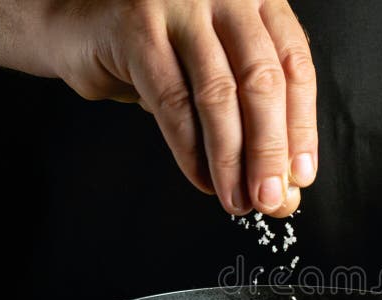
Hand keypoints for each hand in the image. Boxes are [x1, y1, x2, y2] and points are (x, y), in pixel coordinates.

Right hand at [46, 0, 317, 216]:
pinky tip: (204, 180)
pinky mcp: (137, 29)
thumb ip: (255, 116)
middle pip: (263, 80)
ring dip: (231, 159)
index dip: (302, 127)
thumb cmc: (162, 52)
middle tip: (271, 198)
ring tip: (237, 199)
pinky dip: (191, 151)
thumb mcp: (220, 72)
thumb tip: (285, 186)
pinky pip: (173, 103)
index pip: (295, 66)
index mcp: (258, 0)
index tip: (301, 176)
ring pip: (218, 95)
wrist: (80, 25)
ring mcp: (180, 6)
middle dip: (270, 150)